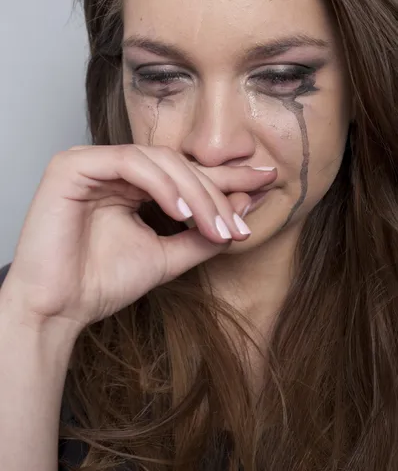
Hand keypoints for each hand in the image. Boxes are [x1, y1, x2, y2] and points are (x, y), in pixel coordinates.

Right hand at [2, 145, 275, 330]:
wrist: (59, 309)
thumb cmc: (103, 283)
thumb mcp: (167, 256)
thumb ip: (202, 235)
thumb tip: (243, 211)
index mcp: (132, 185)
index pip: (186, 174)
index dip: (227, 178)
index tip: (266, 184)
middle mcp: (113, 168)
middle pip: (179, 164)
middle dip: (217, 192)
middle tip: (243, 224)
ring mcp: (92, 162)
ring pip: (161, 161)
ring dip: (197, 193)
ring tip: (219, 226)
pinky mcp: (73, 165)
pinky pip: (131, 164)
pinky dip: (163, 186)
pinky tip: (184, 213)